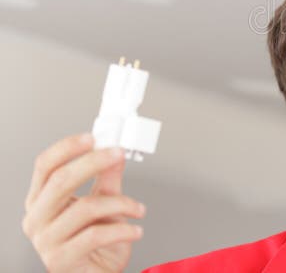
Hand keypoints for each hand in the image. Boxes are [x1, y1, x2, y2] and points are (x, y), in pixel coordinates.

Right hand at [21, 133, 145, 272]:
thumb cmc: (95, 245)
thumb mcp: (104, 204)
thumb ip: (107, 178)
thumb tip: (114, 152)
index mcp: (41, 201)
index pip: (45, 166)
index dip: (68, 147)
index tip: (93, 137)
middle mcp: (37, 219)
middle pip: (61, 180)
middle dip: (94, 162)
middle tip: (118, 155)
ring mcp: (45, 240)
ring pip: (85, 207)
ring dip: (121, 204)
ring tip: (137, 209)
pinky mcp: (60, 260)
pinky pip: (95, 235)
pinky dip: (123, 229)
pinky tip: (135, 229)